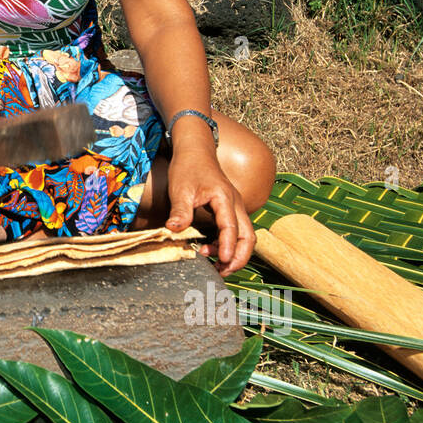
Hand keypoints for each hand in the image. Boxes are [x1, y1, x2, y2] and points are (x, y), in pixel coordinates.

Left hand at [164, 148, 254, 275]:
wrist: (195, 150)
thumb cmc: (187, 167)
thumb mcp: (180, 189)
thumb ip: (180, 210)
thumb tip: (173, 229)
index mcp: (224, 198)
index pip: (231, 227)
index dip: (228, 246)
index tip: (222, 261)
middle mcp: (235, 204)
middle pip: (249, 236)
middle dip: (239, 257)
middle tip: (221, 272)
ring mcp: (235, 207)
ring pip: (246, 236)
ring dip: (235, 253)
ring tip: (215, 266)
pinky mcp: (230, 209)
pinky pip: (237, 231)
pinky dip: (229, 245)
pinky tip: (211, 250)